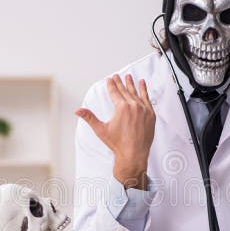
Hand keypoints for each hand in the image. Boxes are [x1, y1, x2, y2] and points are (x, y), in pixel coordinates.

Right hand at [75, 74, 154, 189]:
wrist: (133, 154)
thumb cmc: (118, 144)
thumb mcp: (101, 129)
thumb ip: (89, 117)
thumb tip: (78, 110)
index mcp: (122, 108)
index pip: (115, 92)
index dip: (111, 85)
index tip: (109, 79)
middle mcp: (134, 106)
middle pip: (125, 91)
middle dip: (120, 82)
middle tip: (117, 76)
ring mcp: (144, 110)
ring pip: (136, 93)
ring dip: (132, 84)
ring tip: (129, 76)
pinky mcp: (151, 115)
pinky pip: (147, 99)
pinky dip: (144, 91)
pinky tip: (142, 84)